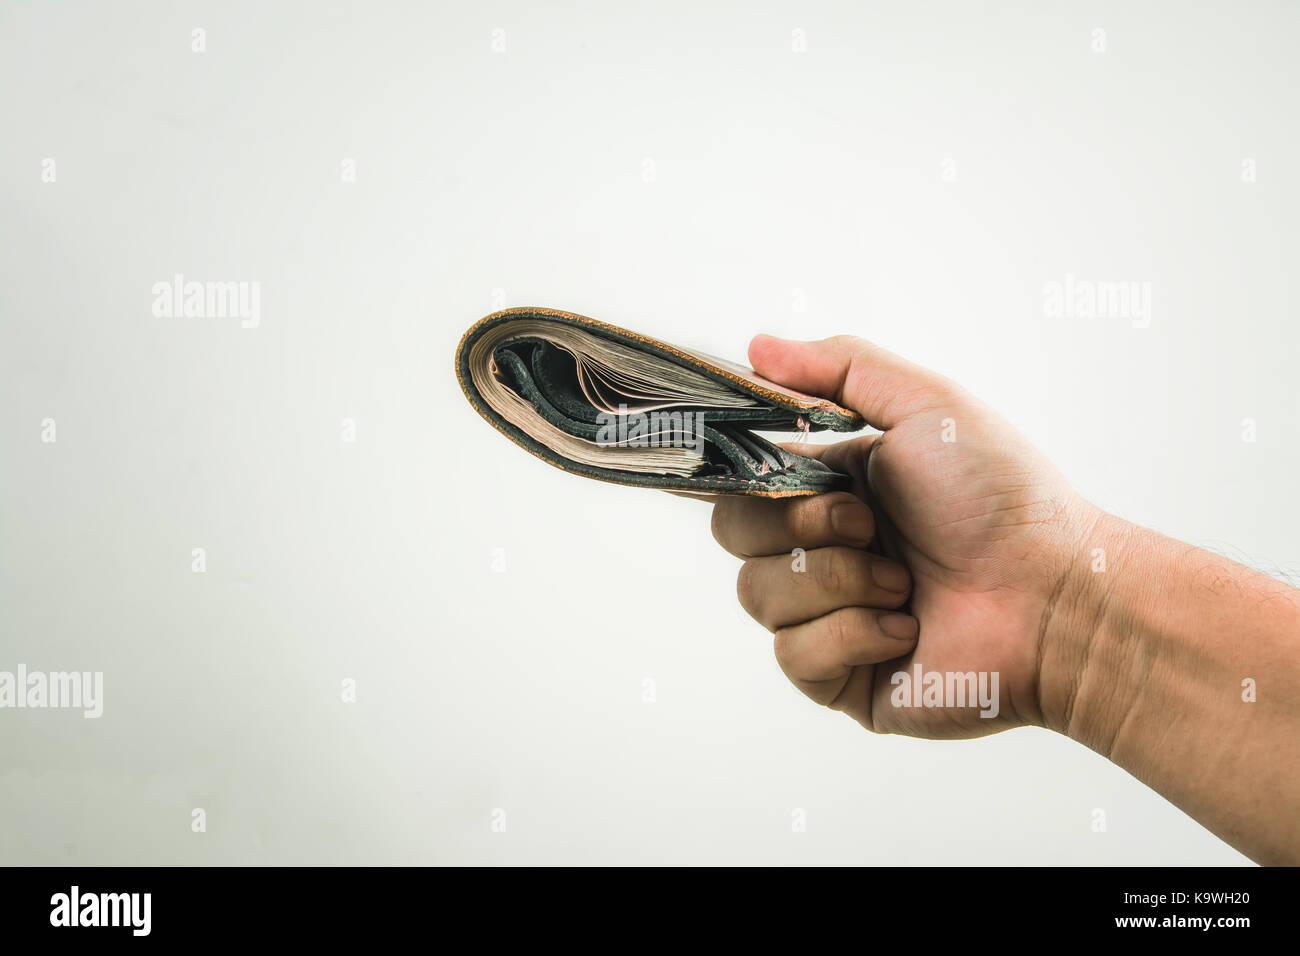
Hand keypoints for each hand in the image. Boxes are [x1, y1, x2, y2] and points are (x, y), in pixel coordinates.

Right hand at [712, 334, 1101, 736]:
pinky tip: (907, 627)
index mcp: (831, 489)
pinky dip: (853, 634)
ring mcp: (825, 616)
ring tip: (904, 582)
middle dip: (799, 525)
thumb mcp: (927, 406)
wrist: (1055, 597)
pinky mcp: (838, 678)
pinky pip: (794, 654)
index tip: (769, 468)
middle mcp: (820, 551)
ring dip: (837, 582)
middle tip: (867, 524)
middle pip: (734, 534)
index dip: (742, 475)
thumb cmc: (1003, 499)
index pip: (742, 480)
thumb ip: (839, 366)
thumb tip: (756, 347)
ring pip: (758, 595)